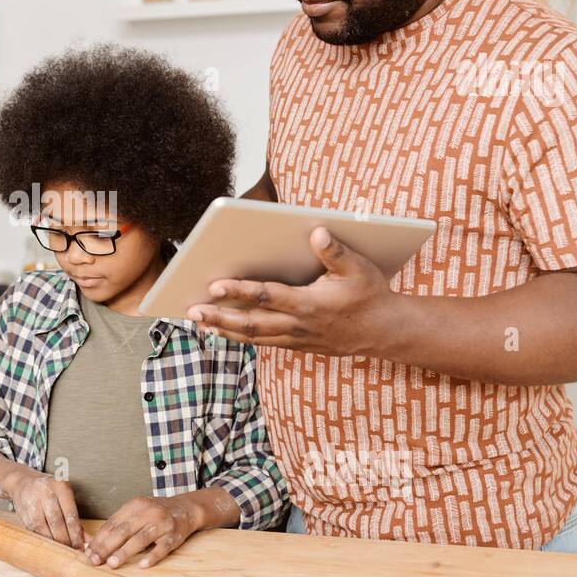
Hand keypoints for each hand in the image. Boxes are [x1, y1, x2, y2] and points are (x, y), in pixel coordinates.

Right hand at [3, 466, 85, 549]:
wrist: (24, 482)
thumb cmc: (49, 491)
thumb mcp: (64, 497)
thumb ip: (75, 518)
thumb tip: (87, 540)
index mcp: (60, 487)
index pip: (70, 514)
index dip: (76, 533)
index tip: (81, 546)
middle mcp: (45, 493)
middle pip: (57, 522)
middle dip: (66, 540)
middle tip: (72, 551)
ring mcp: (32, 502)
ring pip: (44, 529)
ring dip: (54, 543)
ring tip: (62, 550)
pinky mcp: (23, 512)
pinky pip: (34, 530)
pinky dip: (43, 540)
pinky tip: (50, 545)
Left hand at [85, 494, 203, 568]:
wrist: (185, 508)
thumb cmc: (155, 513)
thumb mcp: (137, 511)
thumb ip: (119, 524)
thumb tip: (95, 543)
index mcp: (135, 505)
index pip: (113, 523)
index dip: (99, 538)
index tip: (88, 551)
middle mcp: (148, 512)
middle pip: (123, 530)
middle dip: (106, 546)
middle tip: (94, 560)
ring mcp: (162, 524)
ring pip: (140, 539)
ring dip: (125, 552)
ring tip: (112, 563)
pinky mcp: (174, 536)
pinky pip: (162, 547)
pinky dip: (152, 556)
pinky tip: (142, 565)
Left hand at [187, 226, 398, 355]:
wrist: (384, 332)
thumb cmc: (370, 295)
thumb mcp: (359, 269)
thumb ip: (336, 251)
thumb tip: (316, 232)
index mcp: (309, 304)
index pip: (266, 296)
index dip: (239, 290)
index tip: (215, 285)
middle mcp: (298, 325)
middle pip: (251, 322)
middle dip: (220, 316)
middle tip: (192, 310)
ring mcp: (296, 339)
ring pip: (254, 337)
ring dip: (225, 329)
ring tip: (199, 321)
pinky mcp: (297, 345)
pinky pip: (263, 342)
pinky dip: (241, 336)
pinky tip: (223, 329)